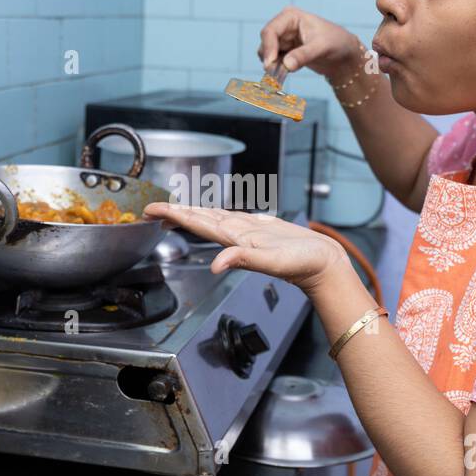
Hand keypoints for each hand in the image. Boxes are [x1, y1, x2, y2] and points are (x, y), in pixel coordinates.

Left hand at [142, 203, 348, 294]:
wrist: (325, 266)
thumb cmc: (303, 265)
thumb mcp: (273, 262)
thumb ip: (243, 260)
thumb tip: (216, 265)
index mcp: (234, 240)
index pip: (196, 224)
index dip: (172, 216)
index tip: (150, 211)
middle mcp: (237, 236)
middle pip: (198, 221)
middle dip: (173, 214)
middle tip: (150, 209)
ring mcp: (248, 233)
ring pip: (213, 219)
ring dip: (191, 213)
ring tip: (172, 210)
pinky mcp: (262, 230)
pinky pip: (232, 219)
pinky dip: (217, 214)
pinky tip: (212, 214)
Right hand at [256, 6, 363, 81]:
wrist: (344, 55)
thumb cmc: (336, 43)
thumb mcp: (321, 47)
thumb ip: (303, 55)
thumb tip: (286, 65)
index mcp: (291, 17)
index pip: (270, 31)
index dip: (268, 47)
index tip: (270, 64)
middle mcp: (284, 26)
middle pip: (266, 42)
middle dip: (268, 58)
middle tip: (273, 75)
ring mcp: (283, 39)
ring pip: (267, 53)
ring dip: (271, 66)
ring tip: (279, 77)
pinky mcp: (285, 52)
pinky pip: (273, 62)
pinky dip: (276, 70)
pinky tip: (282, 77)